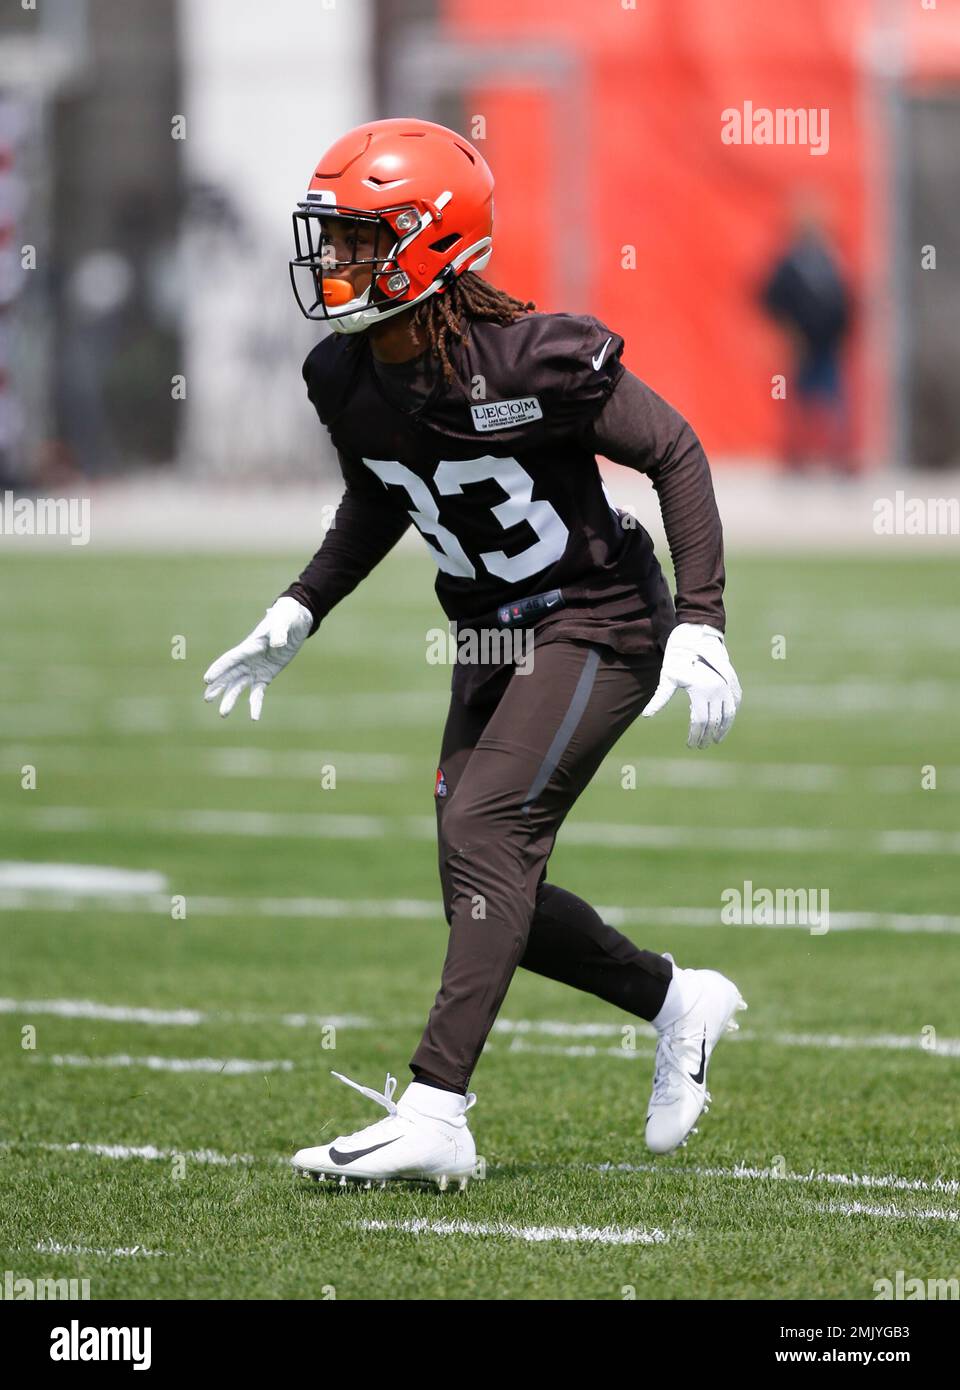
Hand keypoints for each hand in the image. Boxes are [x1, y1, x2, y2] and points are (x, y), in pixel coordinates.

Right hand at [203, 597, 312, 719]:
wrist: (294, 622)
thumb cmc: (285, 618)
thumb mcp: (283, 623)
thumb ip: (279, 633)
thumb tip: (278, 643)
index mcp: (248, 647)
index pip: (230, 660)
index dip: (218, 669)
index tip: (207, 680)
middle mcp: (248, 660)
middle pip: (229, 675)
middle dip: (218, 687)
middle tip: (207, 699)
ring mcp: (255, 669)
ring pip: (239, 686)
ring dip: (230, 699)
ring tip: (223, 714)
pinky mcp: (266, 676)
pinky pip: (258, 693)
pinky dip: (255, 704)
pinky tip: (254, 718)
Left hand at [641, 622, 741, 748]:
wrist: (696, 634)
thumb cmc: (678, 656)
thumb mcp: (667, 676)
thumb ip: (660, 698)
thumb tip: (647, 715)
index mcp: (701, 690)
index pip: (699, 721)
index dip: (695, 735)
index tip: (691, 744)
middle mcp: (717, 689)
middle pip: (714, 721)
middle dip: (707, 736)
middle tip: (700, 745)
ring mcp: (727, 685)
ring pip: (729, 714)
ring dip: (723, 728)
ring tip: (715, 739)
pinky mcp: (732, 680)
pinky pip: (735, 702)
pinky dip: (731, 714)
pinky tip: (726, 723)